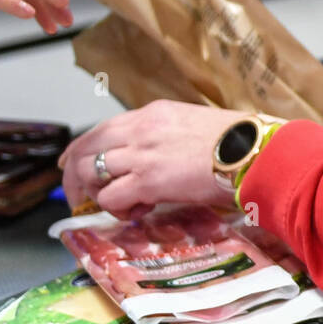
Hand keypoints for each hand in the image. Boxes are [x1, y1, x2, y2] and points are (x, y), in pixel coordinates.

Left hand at [58, 100, 249, 219]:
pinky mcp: (148, 179)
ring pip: (91, 173)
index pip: (101, 129)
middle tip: (79, 198)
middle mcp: (140, 129)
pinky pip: (111, 196)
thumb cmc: (236, 143)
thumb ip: (166, 138)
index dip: (79, 149)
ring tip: (118, 206)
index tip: (69, 163)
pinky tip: (137, 210)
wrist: (253, 151)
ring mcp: (142, 153)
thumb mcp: (192, 126)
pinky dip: (117, 208)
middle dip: (74, 176)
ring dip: (98, 195)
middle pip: (85, 149)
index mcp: (152, 113)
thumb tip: (155, 159)